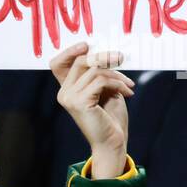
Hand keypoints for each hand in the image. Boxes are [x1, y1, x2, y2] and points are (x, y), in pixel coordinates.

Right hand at [50, 42, 133, 178]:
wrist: (113, 142)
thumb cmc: (111, 118)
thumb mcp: (105, 90)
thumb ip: (99, 73)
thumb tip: (105, 53)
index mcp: (67, 90)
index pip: (58, 63)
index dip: (70, 51)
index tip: (88, 44)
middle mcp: (64, 93)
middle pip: (80, 61)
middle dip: (104, 57)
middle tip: (122, 58)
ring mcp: (69, 98)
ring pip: (95, 70)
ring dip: (117, 75)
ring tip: (129, 85)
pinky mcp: (79, 102)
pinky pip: (101, 80)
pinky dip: (118, 83)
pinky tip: (128, 92)